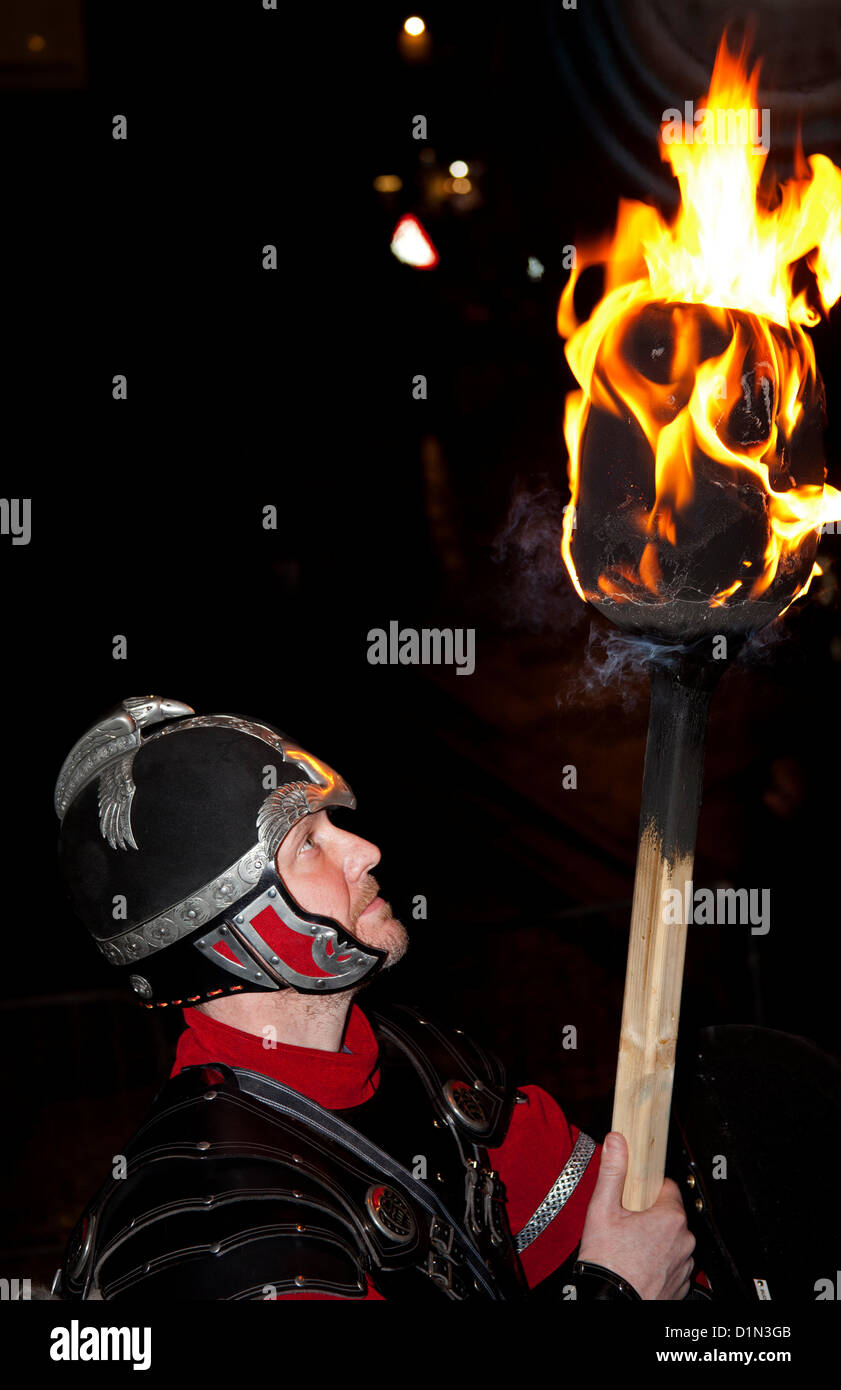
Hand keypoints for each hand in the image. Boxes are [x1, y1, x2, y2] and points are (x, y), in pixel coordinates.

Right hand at [577, 1132, 695, 1299]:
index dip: (646, 1189)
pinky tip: (639, 1264)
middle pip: (669, 1214)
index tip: (632, 1196)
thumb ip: (613, 1171)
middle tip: (626, 1223)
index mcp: (670, 1216)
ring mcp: (685, 1265)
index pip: (666, 1186)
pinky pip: (673, 1263)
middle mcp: (685, 1240)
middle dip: (650, 1215)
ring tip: (630, 1247)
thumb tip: (617, 1142)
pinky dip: (659, 1262)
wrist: (611, 1304)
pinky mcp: (681, 1285)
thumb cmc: (609, 1262)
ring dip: (656, 1240)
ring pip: (672, 1240)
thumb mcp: (602, 1209)